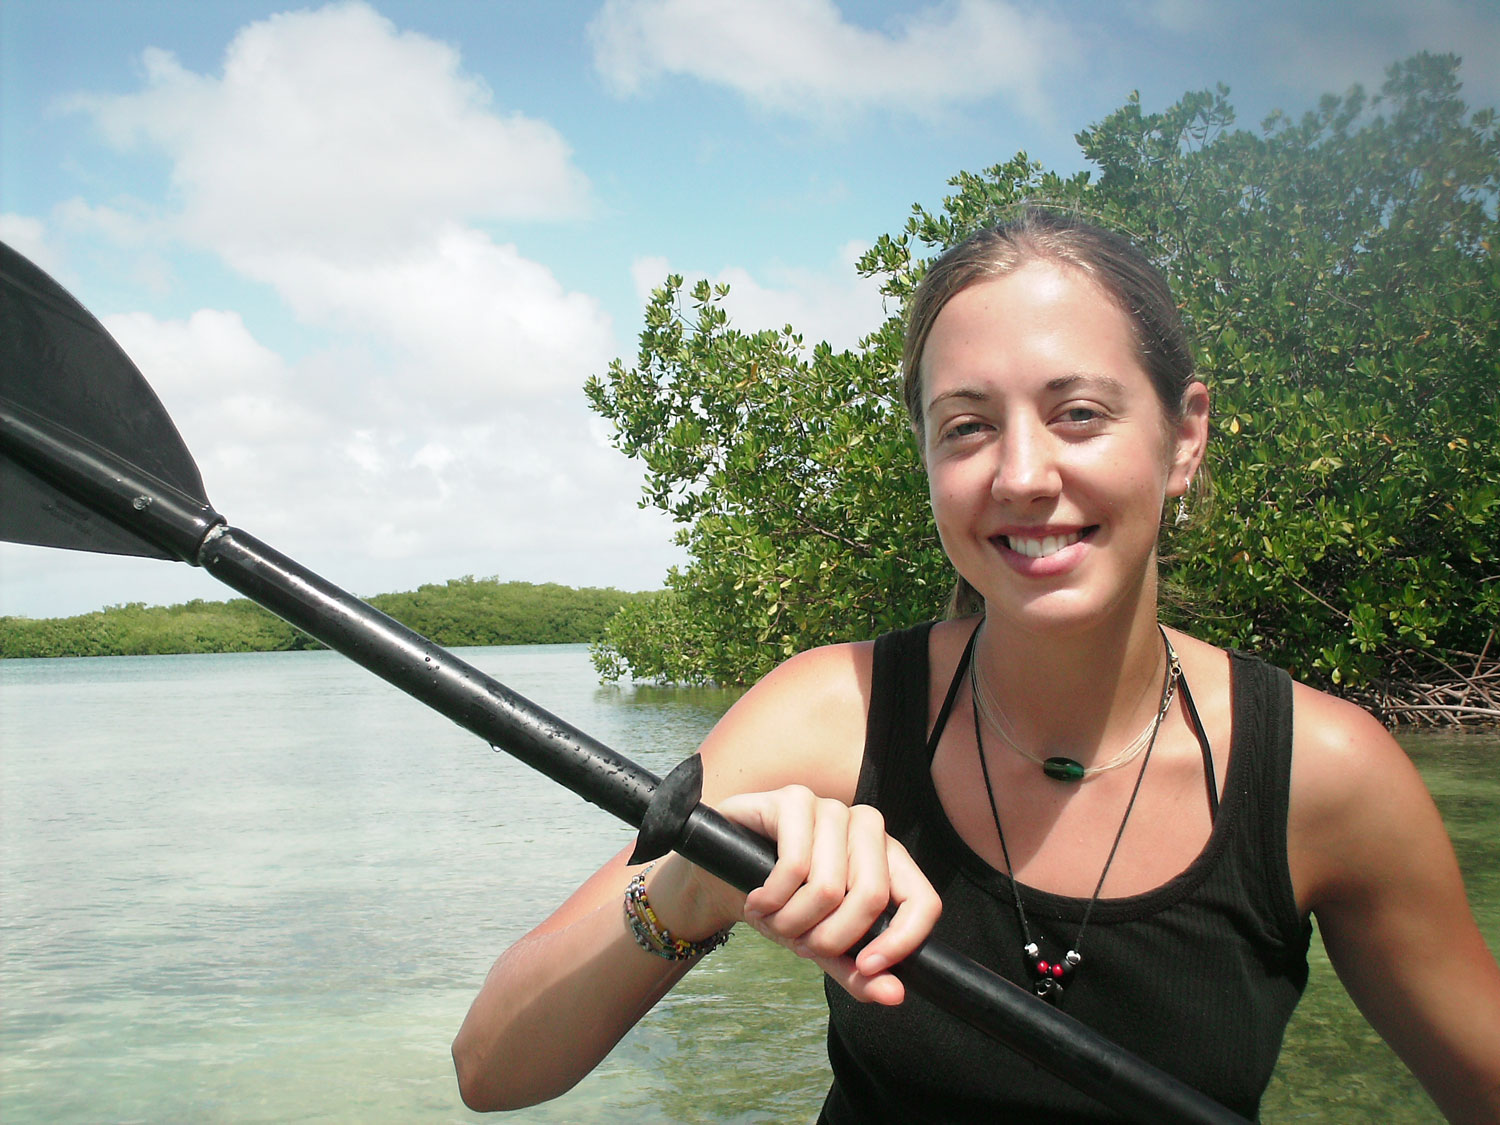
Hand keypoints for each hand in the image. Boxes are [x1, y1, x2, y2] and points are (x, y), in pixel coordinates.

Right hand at [716, 785, 940, 1004]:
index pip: (923, 901)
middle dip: (827, 938)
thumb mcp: (820, 943)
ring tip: (773, 920)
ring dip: (791, 922)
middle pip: (870, 897)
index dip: (902, 941)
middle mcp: (867, 827)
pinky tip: (758, 900)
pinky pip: (794, 865)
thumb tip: (893, 995)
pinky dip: (771, 898)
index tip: (867, 967)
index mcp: (888, 859)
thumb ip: (856, 971)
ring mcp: (832, 808)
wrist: (722, 874)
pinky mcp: (794, 799)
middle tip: (799, 942)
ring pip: (828, 887)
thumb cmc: (782, 904)